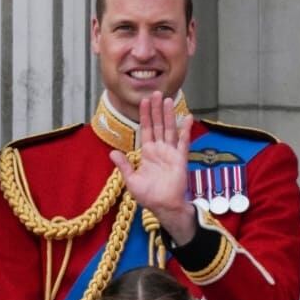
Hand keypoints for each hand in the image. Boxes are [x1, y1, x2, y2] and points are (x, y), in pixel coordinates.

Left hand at [109, 96, 197, 244]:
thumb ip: (123, 165)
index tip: (144, 101)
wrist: (164, 206)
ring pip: (169, 129)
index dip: (145, 115)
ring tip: (168, 99)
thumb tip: (112, 152)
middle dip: (156, 109)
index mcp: (148, 153)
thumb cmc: (148, 196)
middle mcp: (160, 150)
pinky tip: (188, 117)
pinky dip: (185, 129)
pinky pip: (183, 141)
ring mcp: (171, 153)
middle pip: (158, 125)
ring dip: (169, 114)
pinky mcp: (180, 158)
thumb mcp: (131, 180)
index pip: (146, 129)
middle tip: (156, 93)